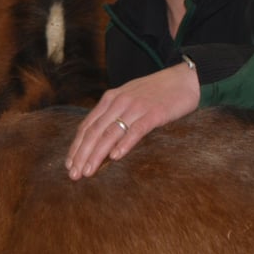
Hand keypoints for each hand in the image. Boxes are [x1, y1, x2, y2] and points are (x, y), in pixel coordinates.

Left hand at [65, 61, 199, 179]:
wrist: (183, 79)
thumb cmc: (156, 93)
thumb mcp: (129, 100)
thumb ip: (115, 116)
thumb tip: (102, 144)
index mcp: (110, 99)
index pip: (87, 126)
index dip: (77, 146)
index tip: (69, 164)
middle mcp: (119, 102)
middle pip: (94, 131)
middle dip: (82, 154)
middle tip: (74, 174)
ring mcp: (135, 107)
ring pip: (110, 133)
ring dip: (97, 154)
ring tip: (88, 171)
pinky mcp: (153, 113)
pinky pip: (135, 130)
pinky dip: (124, 144)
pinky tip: (116, 157)